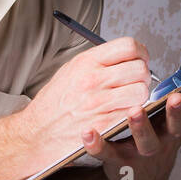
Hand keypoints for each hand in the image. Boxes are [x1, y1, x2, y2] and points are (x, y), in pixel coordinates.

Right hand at [17, 37, 151, 171]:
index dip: (141, 53)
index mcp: (87, 62)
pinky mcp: (104, 124)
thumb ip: (99, 61)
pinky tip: (125, 114)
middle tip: (136, 82)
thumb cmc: (53, 104)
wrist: (36, 133)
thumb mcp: (71, 70)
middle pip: (139, 68)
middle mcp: (94, 79)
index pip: (128, 46)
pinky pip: (133, 113)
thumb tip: (127, 57)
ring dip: (141, 96)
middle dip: (143, 76)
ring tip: (131, 99)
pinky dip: (134, 114)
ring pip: (141, 91)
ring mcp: (99, 102)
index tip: (140, 60)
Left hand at [80, 63, 180, 179]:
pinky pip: (108, 153)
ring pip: (145, 142)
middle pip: (177, 126)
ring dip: (141, 127)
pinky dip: (98, 145)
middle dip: (177, 112)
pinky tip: (89, 133)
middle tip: (174, 97)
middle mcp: (167, 138)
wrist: (138, 177)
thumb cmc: (163, 136)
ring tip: (134, 111)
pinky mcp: (120, 161)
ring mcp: (144, 151)